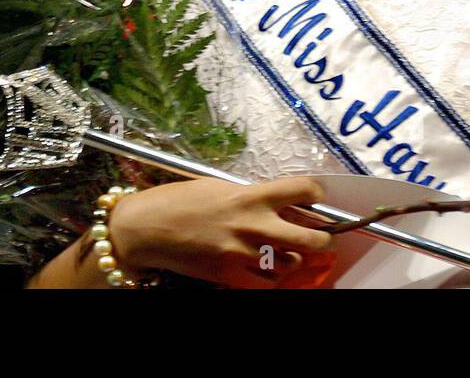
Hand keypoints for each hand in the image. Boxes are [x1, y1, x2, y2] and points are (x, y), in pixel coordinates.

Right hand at [110, 176, 336, 288]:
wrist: (146, 229)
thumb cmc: (178, 201)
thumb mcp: (220, 187)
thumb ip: (251, 195)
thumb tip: (277, 202)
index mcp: (250, 196)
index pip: (302, 190)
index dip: (316, 193)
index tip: (316, 197)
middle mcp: (253, 225)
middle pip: (311, 238)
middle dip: (323, 238)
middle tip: (322, 237)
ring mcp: (242, 254)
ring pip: (291, 265)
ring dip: (292, 259)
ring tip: (285, 253)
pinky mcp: (229, 276)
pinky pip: (265, 283)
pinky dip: (269, 278)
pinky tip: (263, 269)